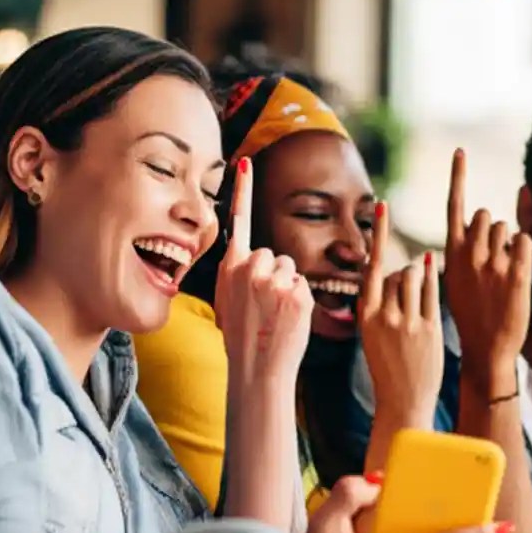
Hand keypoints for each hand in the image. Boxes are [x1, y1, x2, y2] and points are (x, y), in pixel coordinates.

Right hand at [213, 157, 314, 385]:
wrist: (257, 369)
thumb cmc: (243, 338)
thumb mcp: (227, 301)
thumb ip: (237, 275)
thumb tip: (248, 259)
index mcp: (230, 268)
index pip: (238, 222)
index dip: (242, 190)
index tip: (244, 162)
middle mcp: (250, 268)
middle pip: (275, 254)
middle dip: (275, 275)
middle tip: (266, 305)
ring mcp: (274, 280)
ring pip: (292, 269)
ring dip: (289, 288)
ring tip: (276, 315)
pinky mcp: (296, 292)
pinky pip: (304, 286)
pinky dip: (301, 302)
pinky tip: (289, 320)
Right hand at [359, 201, 443, 426]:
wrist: (404, 402)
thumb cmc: (387, 368)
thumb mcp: (372, 337)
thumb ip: (378, 308)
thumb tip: (388, 277)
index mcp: (365, 317)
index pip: (371, 267)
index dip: (379, 234)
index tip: (383, 207)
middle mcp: (384, 316)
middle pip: (397, 272)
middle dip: (405, 275)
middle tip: (408, 291)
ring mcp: (407, 321)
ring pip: (415, 277)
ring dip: (419, 276)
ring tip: (418, 292)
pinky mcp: (429, 328)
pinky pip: (433, 291)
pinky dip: (433, 275)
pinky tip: (435, 264)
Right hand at [443, 149, 531, 395]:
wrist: (486, 348)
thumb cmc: (472, 313)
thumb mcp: (458, 278)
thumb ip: (466, 244)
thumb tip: (475, 215)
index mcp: (451, 255)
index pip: (454, 206)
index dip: (457, 176)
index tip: (460, 151)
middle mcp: (470, 255)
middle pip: (485, 215)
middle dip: (491, 229)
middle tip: (491, 258)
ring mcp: (493, 264)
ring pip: (505, 228)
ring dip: (507, 242)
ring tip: (501, 272)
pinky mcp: (517, 275)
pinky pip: (525, 240)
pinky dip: (525, 248)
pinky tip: (519, 269)